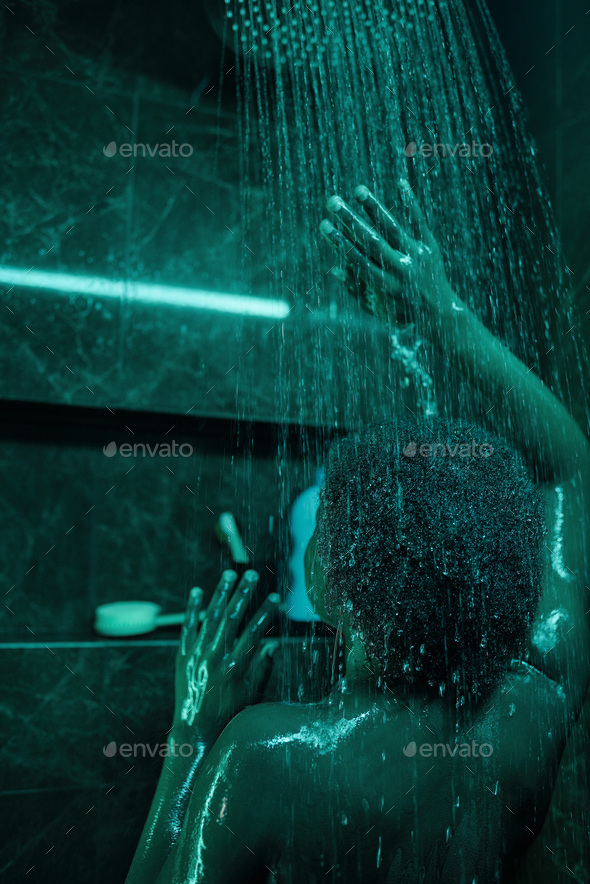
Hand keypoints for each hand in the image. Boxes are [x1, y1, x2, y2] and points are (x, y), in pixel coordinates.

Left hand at [172, 570, 279, 735]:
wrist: (195, 732)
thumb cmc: (228, 715)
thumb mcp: (251, 695)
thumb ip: (262, 669)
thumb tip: (272, 644)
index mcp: (235, 666)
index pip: (254, 631)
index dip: (266, 612)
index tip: (276, 598)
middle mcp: (215, 657)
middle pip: (231, 617)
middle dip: (243, 593)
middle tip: (251, 575)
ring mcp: (197, 655)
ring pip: (210, 617)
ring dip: (220, 594)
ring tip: (228, 575)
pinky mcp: (182, 656)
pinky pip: (187, 628)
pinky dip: (192, 609)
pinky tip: (196, 592)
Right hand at [320, 179, 456, 325]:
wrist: (440, 315)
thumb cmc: (403, 314)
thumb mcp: (376, 309)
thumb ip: (356, 289)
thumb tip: (336, 268)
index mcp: (382, 284)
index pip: (356, 259)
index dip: (339, 241)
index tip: (324, 224)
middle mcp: (398, 268)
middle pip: (371, 241)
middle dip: (350, 220)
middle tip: (332, 202)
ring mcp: (415, 256)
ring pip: (392, 228)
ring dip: (374, 208)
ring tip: (358, 190)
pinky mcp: (430, 247)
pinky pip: (419, 222)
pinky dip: (410, 203)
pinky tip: (399, 182)